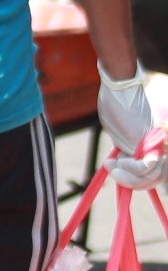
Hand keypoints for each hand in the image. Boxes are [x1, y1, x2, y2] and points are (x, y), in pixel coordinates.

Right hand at [97, 64, 165, 188]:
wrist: (120, 87)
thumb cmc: (117, 104)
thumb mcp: (119, 133)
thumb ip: (124, 151)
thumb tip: (119, 166)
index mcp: (153, 147)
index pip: (153, 175)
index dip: (135, 180)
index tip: (114, 172)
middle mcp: (160, 148)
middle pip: (155, 180)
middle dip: (131, 183)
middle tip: (112, 172)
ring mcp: (157, 146)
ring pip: (151, 177)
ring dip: (127, 177)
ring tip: (110, 166)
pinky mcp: (150, 143)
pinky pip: (145, 167)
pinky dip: (130, 169)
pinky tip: (117, 162)